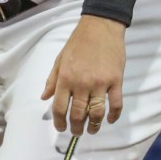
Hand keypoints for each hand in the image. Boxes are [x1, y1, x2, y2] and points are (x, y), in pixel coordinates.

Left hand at [43, 15, 125, 134]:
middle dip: (76, 128)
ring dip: (94, 126)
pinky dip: (113, 115)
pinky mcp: (116, 81)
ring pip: (96, 112)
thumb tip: (44, 97)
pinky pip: (116, 104)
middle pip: (78, 114)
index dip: (60, 122)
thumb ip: (52, 80)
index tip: (62, 128)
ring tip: (92, 130)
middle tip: (77, 132)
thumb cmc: (78, 42)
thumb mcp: (60, 59)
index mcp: (65, 78)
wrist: (100, 26)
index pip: (59, 108)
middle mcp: (81, 83)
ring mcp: (100, 83)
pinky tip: (110, 120)